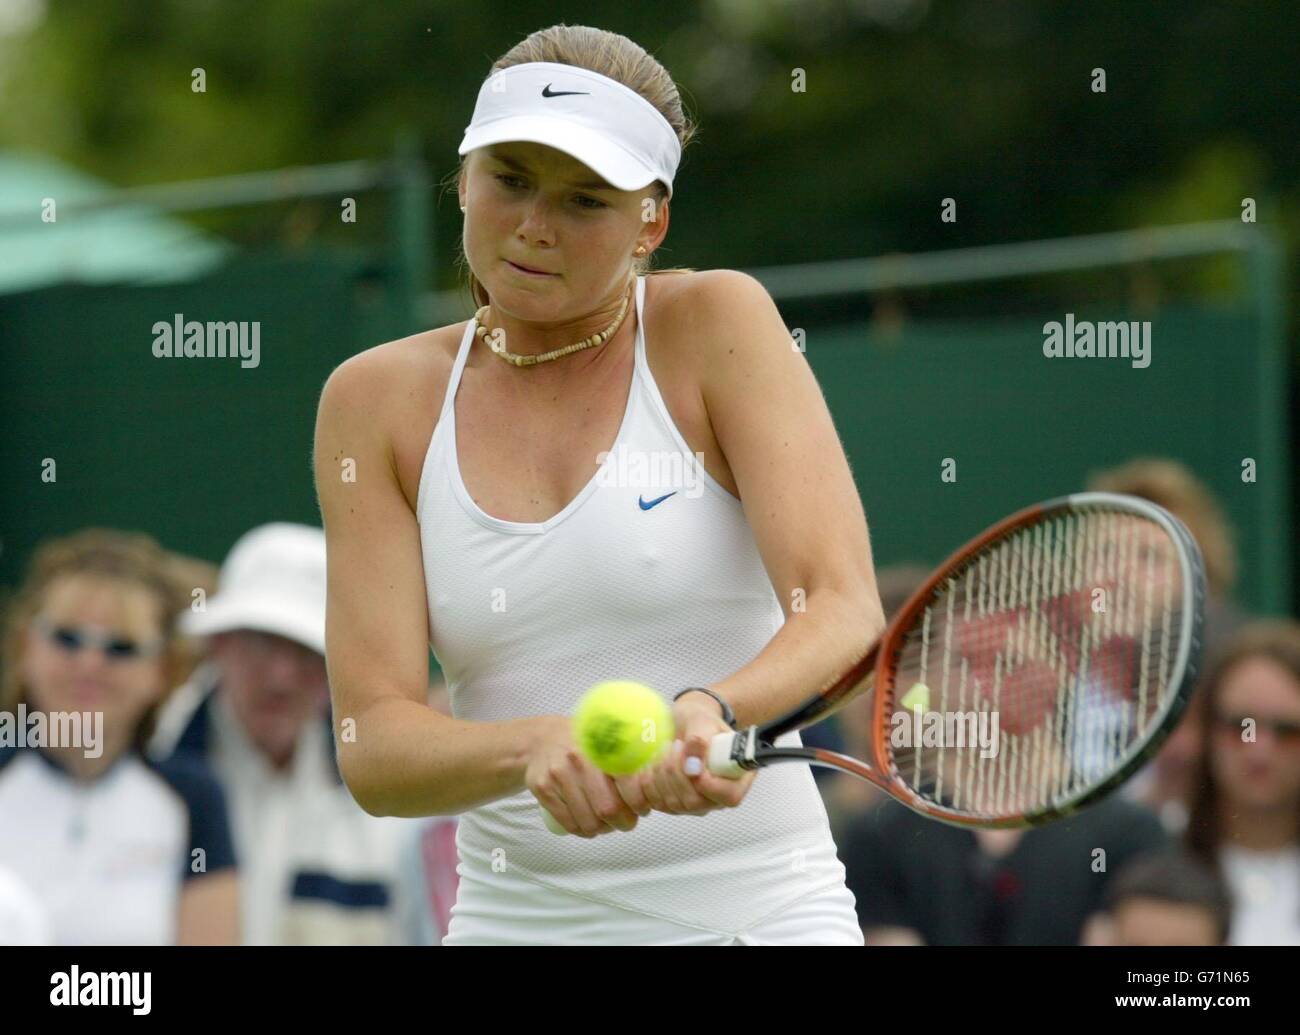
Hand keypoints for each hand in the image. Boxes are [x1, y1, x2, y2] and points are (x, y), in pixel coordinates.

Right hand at [525, 715, 641, 836]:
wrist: (541, 739)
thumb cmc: (583, 744)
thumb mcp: (609, 740)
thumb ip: (634, 754)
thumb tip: (662, 772)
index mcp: (602, 747)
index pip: (628, 784)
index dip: (638, 804)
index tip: (641, 809)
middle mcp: (580, 760)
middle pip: (607, 809)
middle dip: (621, 822)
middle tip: (625, 822)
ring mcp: (559, 775)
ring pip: (587, 821)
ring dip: (601, 829)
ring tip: (605, 822)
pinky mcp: (543, 789)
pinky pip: (568, 823)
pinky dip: (581, 830)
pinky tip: (586, 823)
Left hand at [615, 691, 756, 816]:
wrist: (684, 724)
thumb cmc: (700, 721)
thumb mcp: (703, 722)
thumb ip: (700, 741)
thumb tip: (693, 766)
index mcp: (737, 776)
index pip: (730, 796)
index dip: (710, 786)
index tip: (692, 765)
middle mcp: (717, 796)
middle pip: (696, 802)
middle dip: (677, 772)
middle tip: (674, 745)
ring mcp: (695, 804)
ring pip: (673, 804)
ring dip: (660, 775)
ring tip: (663, 750)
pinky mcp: (673, 804)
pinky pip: (656, 803)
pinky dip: (646, 783)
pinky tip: (650, 764)